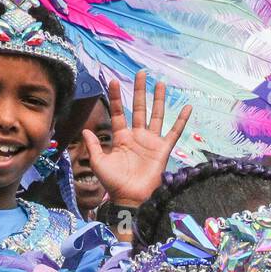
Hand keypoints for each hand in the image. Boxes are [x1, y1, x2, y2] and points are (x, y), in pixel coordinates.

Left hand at [84, 73, 190, 208]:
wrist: (130, 198)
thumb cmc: (113, 183)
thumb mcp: (99, 163)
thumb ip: (93, 145)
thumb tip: (84, 129)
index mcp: (121, 138)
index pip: (118, 113)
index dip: (116, 98)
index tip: (113, 81)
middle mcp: (137, 136)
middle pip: (139, 108)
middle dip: (140, 91)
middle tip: (141, 73)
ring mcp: (151, 141)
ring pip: (156, 115)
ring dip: (158, 100)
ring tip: (160, 83)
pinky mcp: (163, 149)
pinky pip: (174, 132)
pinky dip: (181, 120)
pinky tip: (187, 107)